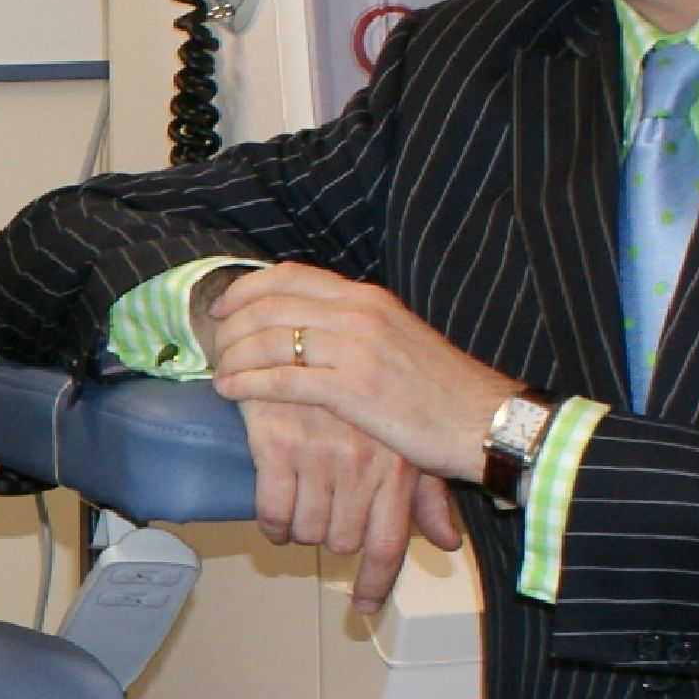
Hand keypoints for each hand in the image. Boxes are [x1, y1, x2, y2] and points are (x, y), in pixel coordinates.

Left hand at [205, 263, 516, 482]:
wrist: (484, 422)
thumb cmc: (445, 393)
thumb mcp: (400, 341)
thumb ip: (359, 330)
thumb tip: (319, 332)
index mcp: (368, 299)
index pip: (292, 276)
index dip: (248, 289)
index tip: (225, 307)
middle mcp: (358, 314)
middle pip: (271, 304)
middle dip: (232, 324)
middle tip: (213, 344)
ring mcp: (355, 349)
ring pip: (270, 339)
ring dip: (233, 355)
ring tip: (219, 372)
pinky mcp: (352, 390)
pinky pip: (282, 380)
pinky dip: (247, 383)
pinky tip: (230, 392)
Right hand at [234, 397, 464, 613]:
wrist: (298, 335)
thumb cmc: (354, 391)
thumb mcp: (400, 437)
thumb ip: (425, 494)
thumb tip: (448, 543)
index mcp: (395, 461)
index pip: (389, 541)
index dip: (376, 581)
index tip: (365, 606)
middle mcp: (361, 461)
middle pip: (342, 541)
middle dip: (331, 540)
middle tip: (324, 522)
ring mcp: (319, 453)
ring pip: (307, 530)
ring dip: (301, 532)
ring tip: (300, 510)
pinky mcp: (277, 443)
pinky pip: (274, 512)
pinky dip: (272, 526)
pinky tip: (274, 518)